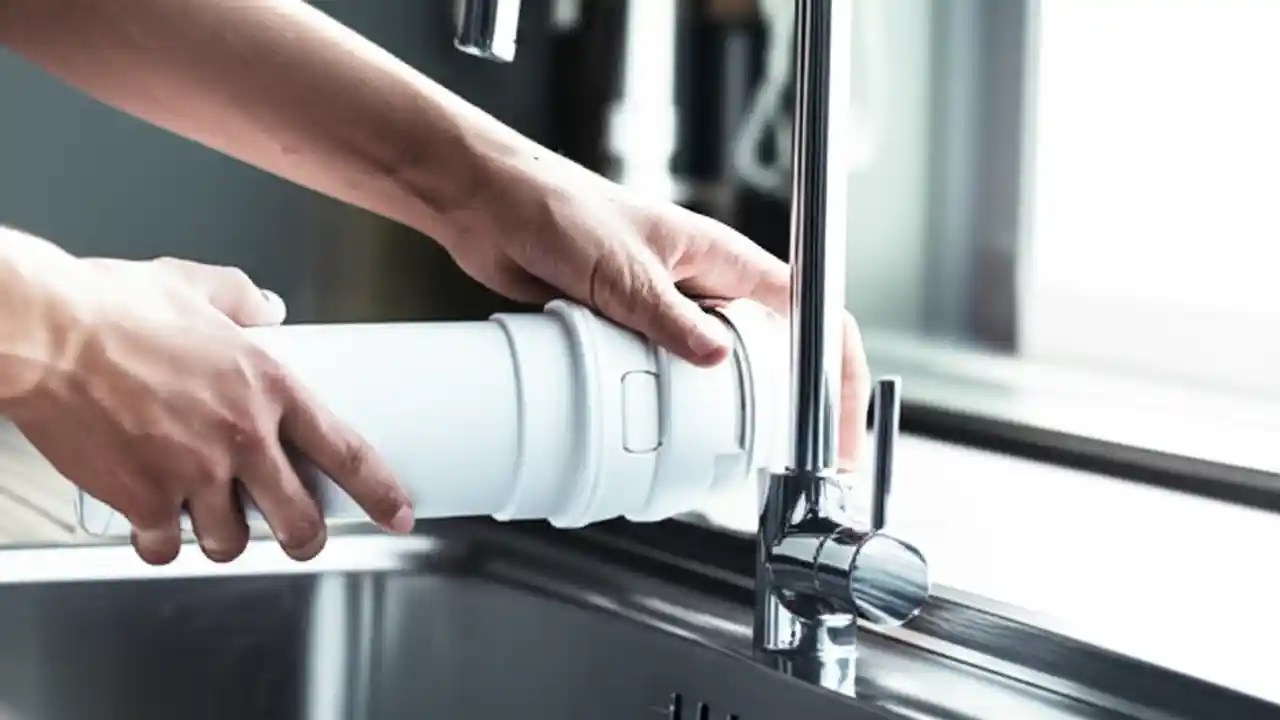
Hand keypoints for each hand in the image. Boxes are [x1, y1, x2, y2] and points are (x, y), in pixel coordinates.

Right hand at [2, 245, 413, 563]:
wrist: (44, 332)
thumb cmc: (111, 307)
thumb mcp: (195, 285)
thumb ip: (242, 298)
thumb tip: (269, 307)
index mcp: (268, 387)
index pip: (346, 450)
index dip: (380, 491)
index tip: (397, 513)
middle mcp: (241, 437)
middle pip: (300, 522)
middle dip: (306, 539)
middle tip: (298, 537)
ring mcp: (193, 473)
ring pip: (233, 543)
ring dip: (227, 538)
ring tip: (212, 516)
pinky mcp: (143, 499)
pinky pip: (166, 548)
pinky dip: (163, 544)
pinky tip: (156, 523)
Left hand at [440, 159, 871, 469]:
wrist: (490, 206)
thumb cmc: (556, 204)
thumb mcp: (621, 269)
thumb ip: (669, 318)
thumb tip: (714, 361)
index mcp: (721, 258)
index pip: (808, 312)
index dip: (836, 368)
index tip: (840, 422)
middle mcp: (703, 285)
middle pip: (771, 352)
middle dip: (786, 406)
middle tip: (789, 460)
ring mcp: (667, 310)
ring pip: (717, 371)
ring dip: (724, 411)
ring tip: (734, 458)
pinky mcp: (628, 329)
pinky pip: (664, 375)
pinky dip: (669, 405)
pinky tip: (668, 432)